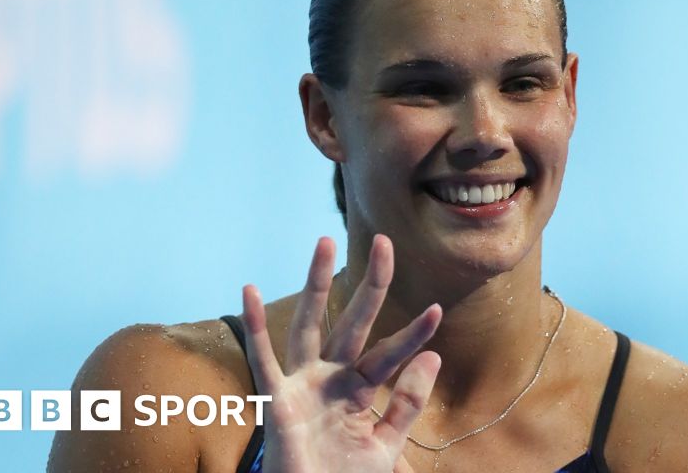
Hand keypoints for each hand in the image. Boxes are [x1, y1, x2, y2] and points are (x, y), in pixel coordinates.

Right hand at [241, 234, 442, 472]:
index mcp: (358, 389)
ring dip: (316, 284)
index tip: (437, 310)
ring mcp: (302, 385)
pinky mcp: (277, 402)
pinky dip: (255, 328)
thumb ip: (407, 403)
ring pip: (310, 326)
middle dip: (369, 285)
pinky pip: (264, 362)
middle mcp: (330, 378)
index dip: (412, 334)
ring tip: (324, 242)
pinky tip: (250, 291)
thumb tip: (433, 356)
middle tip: (384, 242)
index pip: (389, 353)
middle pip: (352, 323)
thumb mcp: (386, 444)